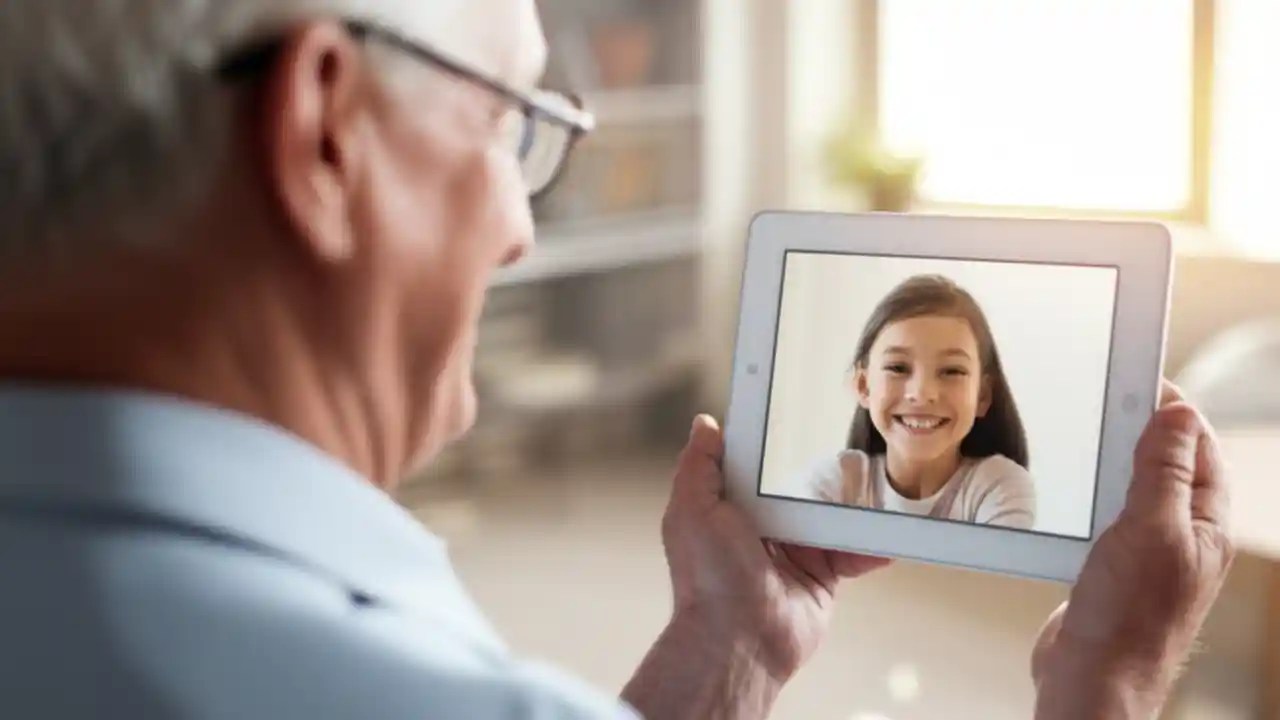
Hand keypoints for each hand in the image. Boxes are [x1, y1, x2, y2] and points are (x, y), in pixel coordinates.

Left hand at [661, 415, 888, 679]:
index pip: (752, 469)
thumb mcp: (692, 509)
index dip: (771, 447)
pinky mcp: (821, 577)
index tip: (795, 418)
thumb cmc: (709, 577)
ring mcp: (793, 554)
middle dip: (821, 474)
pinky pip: (851, 554)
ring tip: (876, 486)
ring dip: (851, 507)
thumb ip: (698, 465)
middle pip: (798, 490)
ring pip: (828, 519)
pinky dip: (869, 545)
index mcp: (727, 510)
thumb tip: (705, 425)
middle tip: (850, 449)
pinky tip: (887, 534)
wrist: (739, 640)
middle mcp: (760, 530)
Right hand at [1032, 382, 1234, 717]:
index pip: (1200, 447)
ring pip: (1141, 489)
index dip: (1174, 410)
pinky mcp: (1117, 568)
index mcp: (1207, 524)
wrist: (1094, 677)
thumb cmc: (1128, 617)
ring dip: (1120, 461)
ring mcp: (1151, 553)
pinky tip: (1077, 491)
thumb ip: (1165, 471)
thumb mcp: (1150, 530)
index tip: (1142, 377)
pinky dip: (1099, 493)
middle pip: (1173, 464)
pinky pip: (1115, 516)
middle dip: (1147, 429)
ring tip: (1094, 435)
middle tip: (1113, 398)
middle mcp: (1185, 537)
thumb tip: (1178, 414)